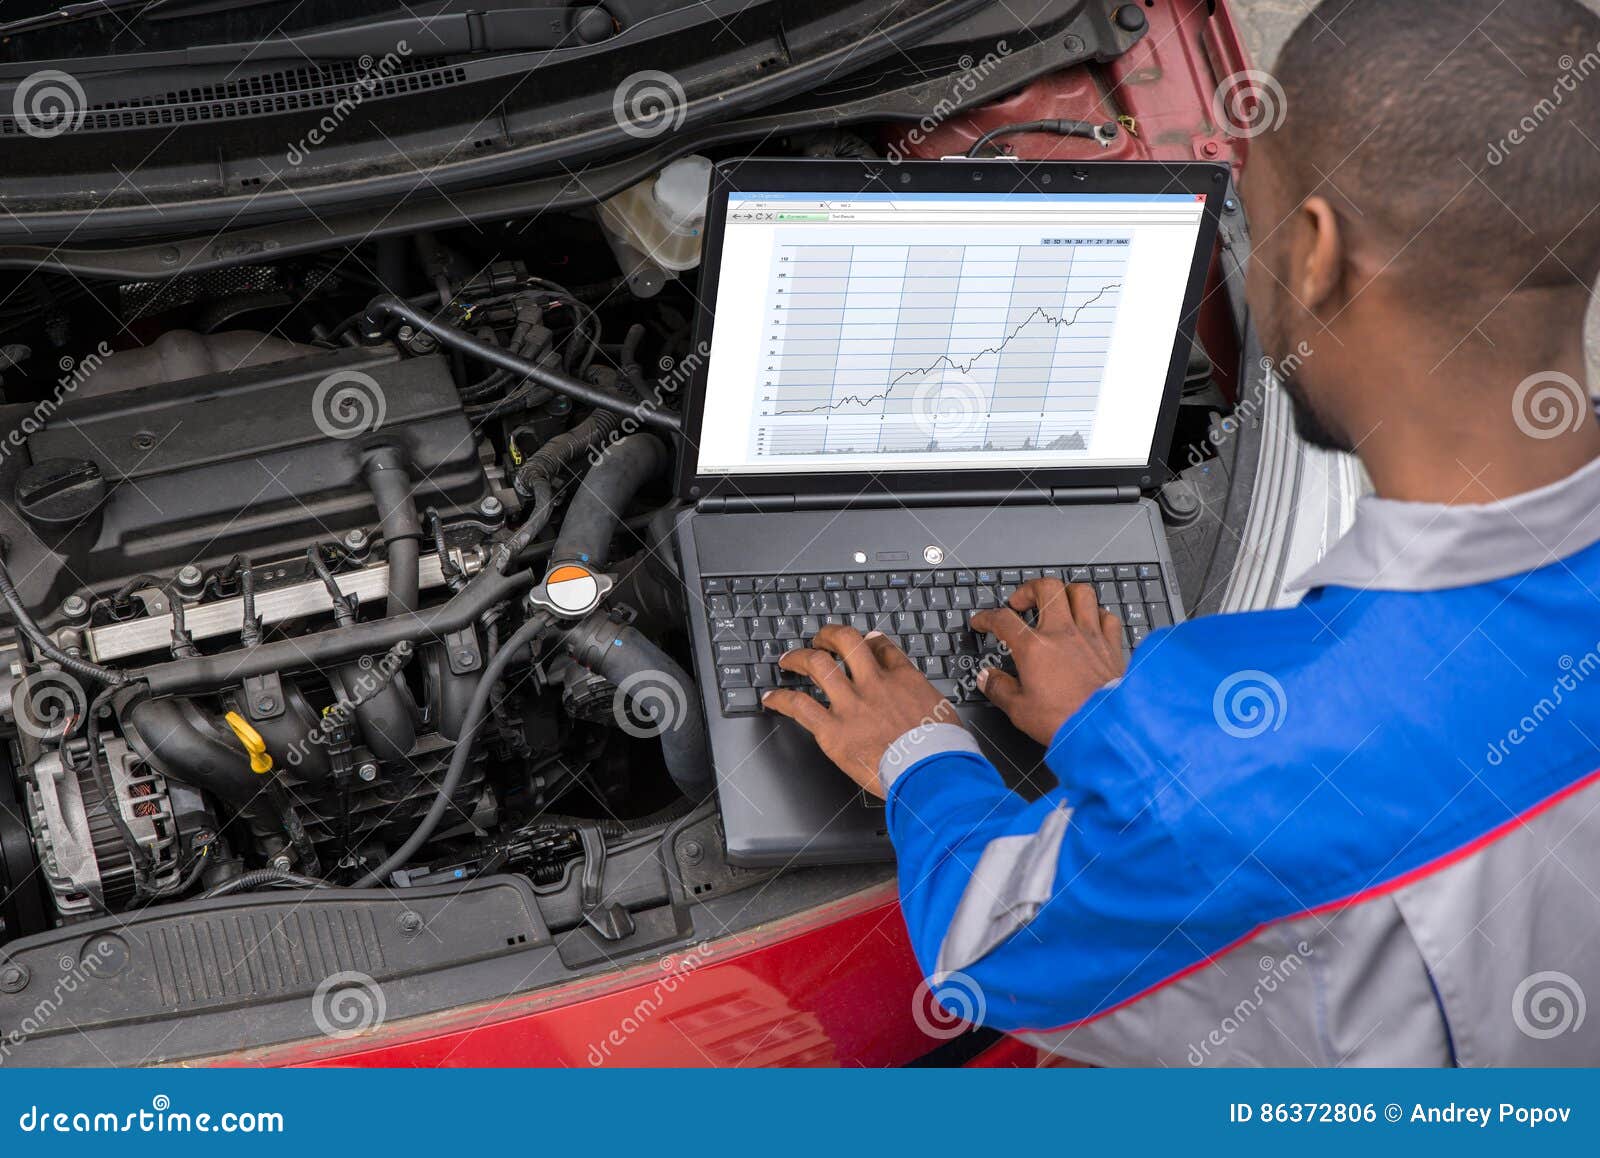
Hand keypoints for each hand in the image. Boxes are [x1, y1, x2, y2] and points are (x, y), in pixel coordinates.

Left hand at [762, 625, 960, 798]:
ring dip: (798, 657)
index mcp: (905, 680)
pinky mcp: (833, 731)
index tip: (864, 643)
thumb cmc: (943, 753)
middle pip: (846, 641)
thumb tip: (926, 702)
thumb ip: (927, 701)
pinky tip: (771, 697)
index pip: (881, 648)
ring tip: (788, 659)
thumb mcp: (945, 713)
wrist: (934, 775)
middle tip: (820, 640)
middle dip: (829, 635)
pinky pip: (799, 706)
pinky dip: (781, 699)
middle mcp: (874, 684)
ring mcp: (851, 705)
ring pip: (817, 664)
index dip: (869, 642)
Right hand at [969, 578, 1126, 745]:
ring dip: (1065, 592)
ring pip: (1081, 593)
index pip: (1003, 619)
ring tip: (1056, 601)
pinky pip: (1107, 616)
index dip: (986, 617)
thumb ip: (999, 689)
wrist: (1105, 729)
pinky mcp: (1111, 647)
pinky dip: (1097, 614)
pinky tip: (1090, 622)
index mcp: (1035, 648)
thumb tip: (987, 678)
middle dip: (1029, 589)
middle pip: (1046, 588)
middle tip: (1020, 602)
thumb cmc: (1065, 720)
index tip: (982, 622)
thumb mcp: (1019, 710)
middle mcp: (1063, 634)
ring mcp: (1090, 637)